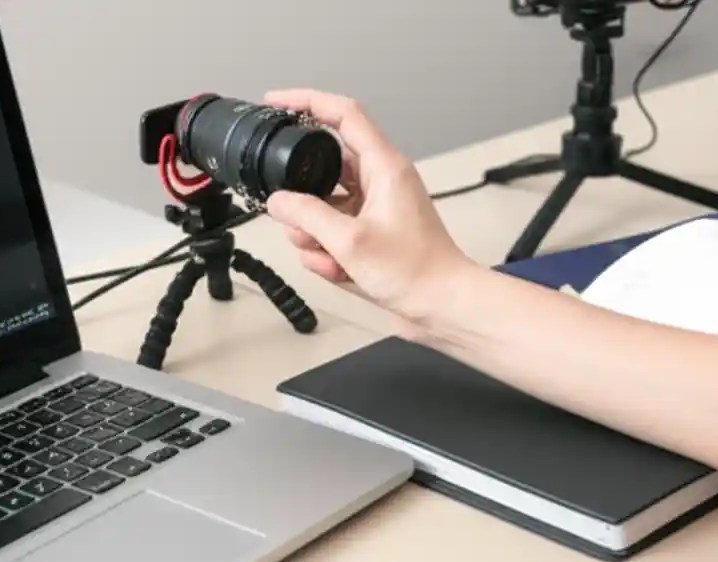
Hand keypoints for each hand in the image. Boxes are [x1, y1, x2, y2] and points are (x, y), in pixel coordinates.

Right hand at [263, 89, 476, 333]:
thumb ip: (307, 216)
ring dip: (313, 233)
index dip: (306, 101)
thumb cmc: (415, 271)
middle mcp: (380, 181)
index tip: (275, 101)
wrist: (442, 305)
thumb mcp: (350, 241)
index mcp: (384, 167)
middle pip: (322, 169)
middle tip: (294, 221)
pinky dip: (326, 251)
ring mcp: (374, 207)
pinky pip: (332, 231)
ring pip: (322, 205)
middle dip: (301, 199)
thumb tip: (277, 201)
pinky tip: (338, 270)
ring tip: (327, 257)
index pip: (342, 114)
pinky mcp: (370, 232)